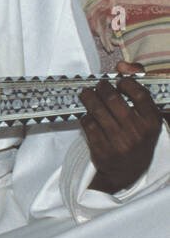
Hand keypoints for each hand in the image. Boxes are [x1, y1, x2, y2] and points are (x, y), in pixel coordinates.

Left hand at [80, 60, 163, 193]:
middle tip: (98, 85)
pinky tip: (87, 114)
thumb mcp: (147, 119)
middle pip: (113, 100)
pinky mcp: (102, 149)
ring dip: (88, 98)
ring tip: (86, 93)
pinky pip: (88, 124)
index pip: (139, 94)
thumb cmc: (138, 138)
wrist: (126, 172)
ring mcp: (119, 142)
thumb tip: (122, 65)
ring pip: (97, 111)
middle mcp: (137, 132)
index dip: (126, 81)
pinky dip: (86, 116)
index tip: (118, 79)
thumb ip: (139, 89)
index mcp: (152, 123)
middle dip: (102, 88)